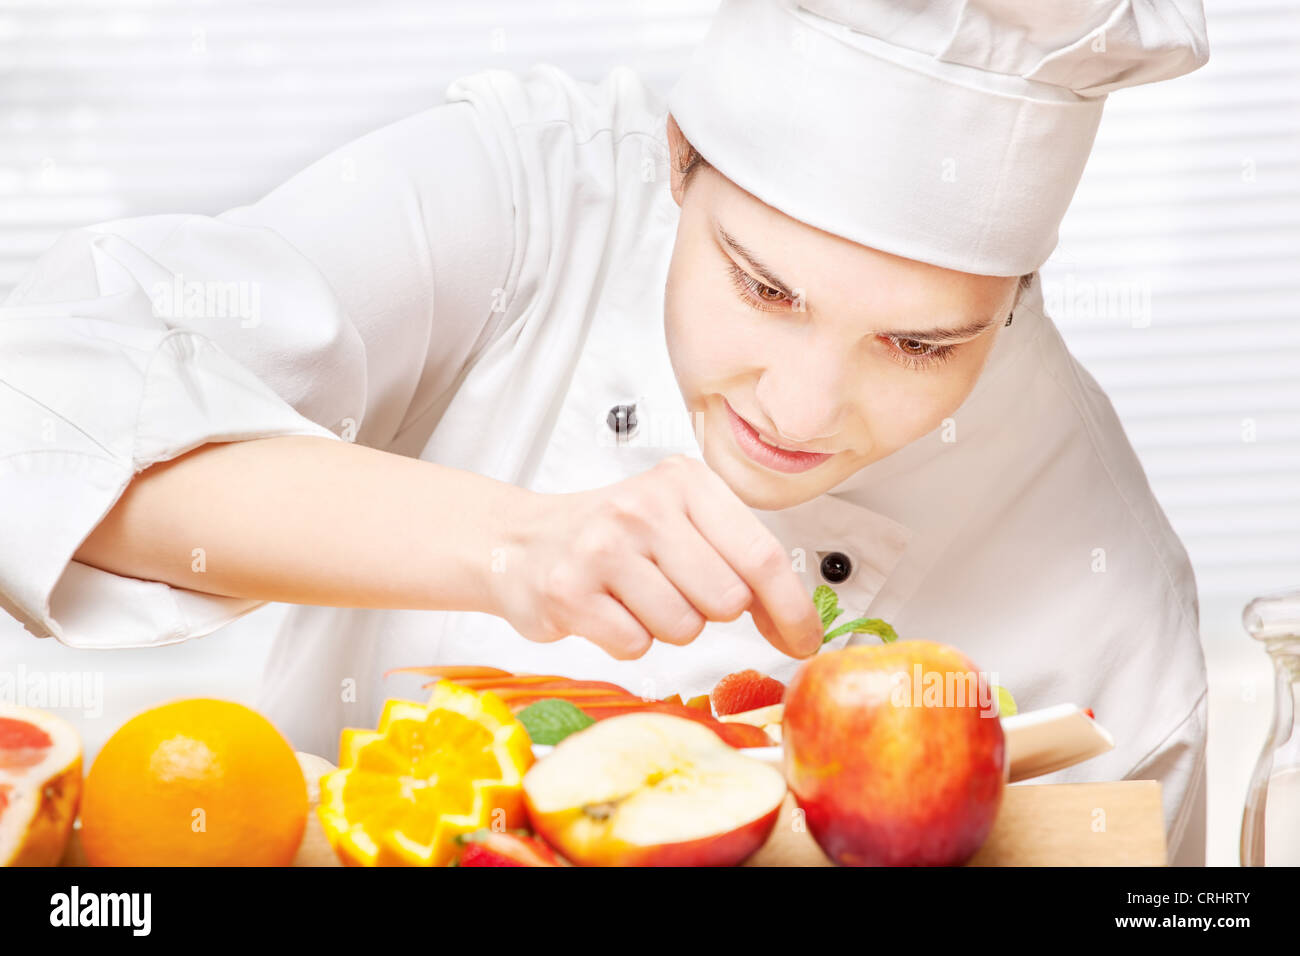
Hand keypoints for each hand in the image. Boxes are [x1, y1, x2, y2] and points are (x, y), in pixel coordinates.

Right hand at [487, 455, 824, 660]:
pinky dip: (628, 640)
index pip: (762, 555)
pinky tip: (607, 609)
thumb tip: (796, 623)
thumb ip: (737, 558)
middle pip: (727, 599)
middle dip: (709, 611)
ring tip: (633, 595)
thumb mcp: (680, 521)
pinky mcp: (568, 592)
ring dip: (666, 626)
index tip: (803, 641)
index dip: (792, 608)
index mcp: (684, 482)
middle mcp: (644, 507)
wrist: (521, 541)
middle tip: (673, 589)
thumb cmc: (613, 536)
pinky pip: (636, 645)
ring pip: (683, 628)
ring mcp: (602, 548)